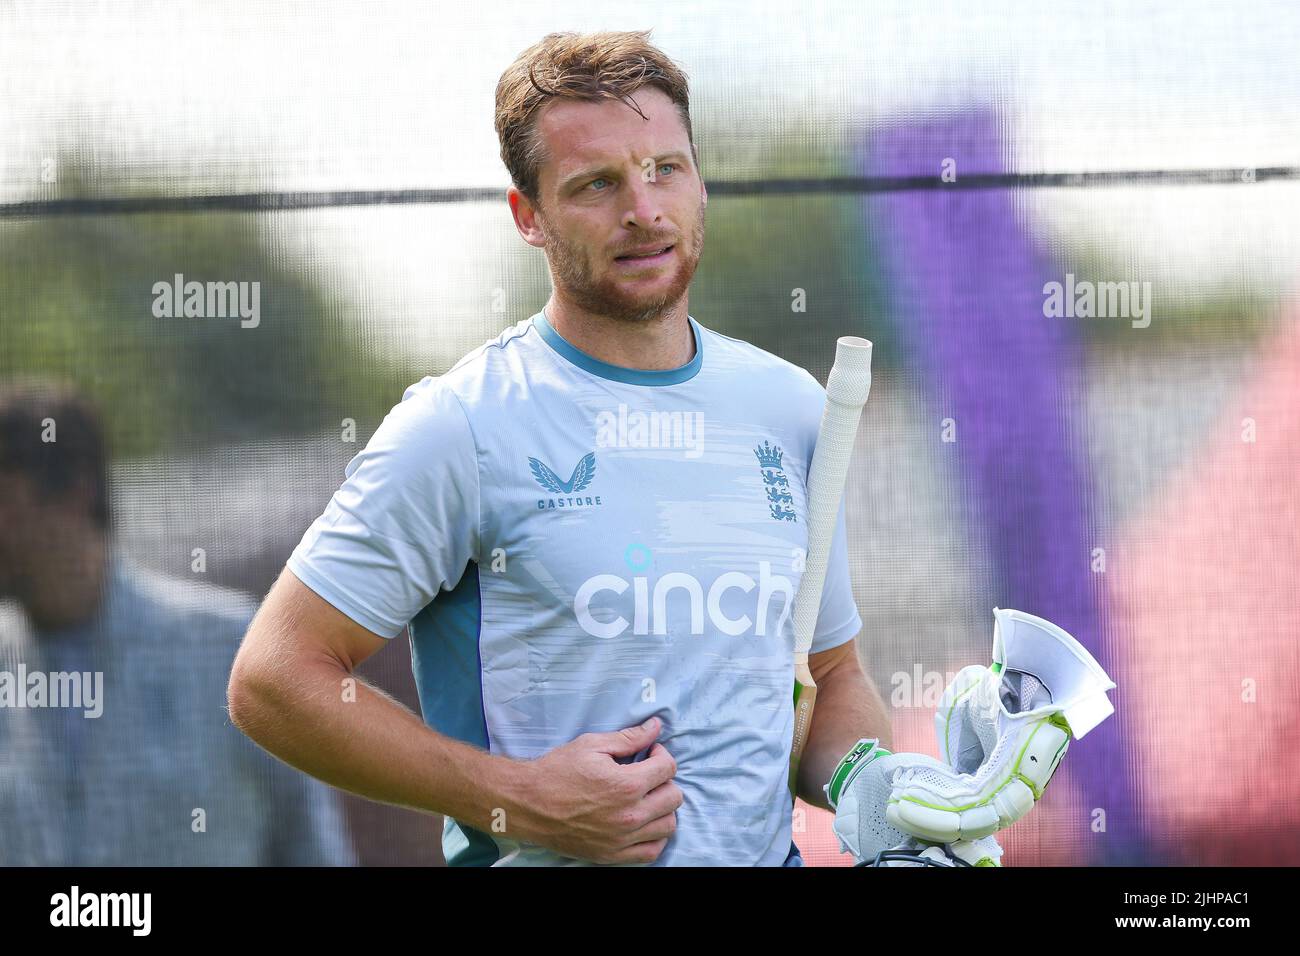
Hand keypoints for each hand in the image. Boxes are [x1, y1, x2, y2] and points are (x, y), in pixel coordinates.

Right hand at [510, 717, 682, 864]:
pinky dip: (654, 836)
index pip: (668, 768)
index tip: (650, 753)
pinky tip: (643, 822)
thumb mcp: (592, 745)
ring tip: (646, 797)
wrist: (528, 804)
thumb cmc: (556, 771)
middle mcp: (630, 815)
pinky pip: (652, 851)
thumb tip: (656, 726)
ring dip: (663, 808)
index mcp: (627, 784)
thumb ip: (629, 738)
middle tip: (647, 774)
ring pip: (668, 825)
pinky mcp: (613, 855)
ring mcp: (622, 839)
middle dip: (665, 780)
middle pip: (674, 797)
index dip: (662, 755)